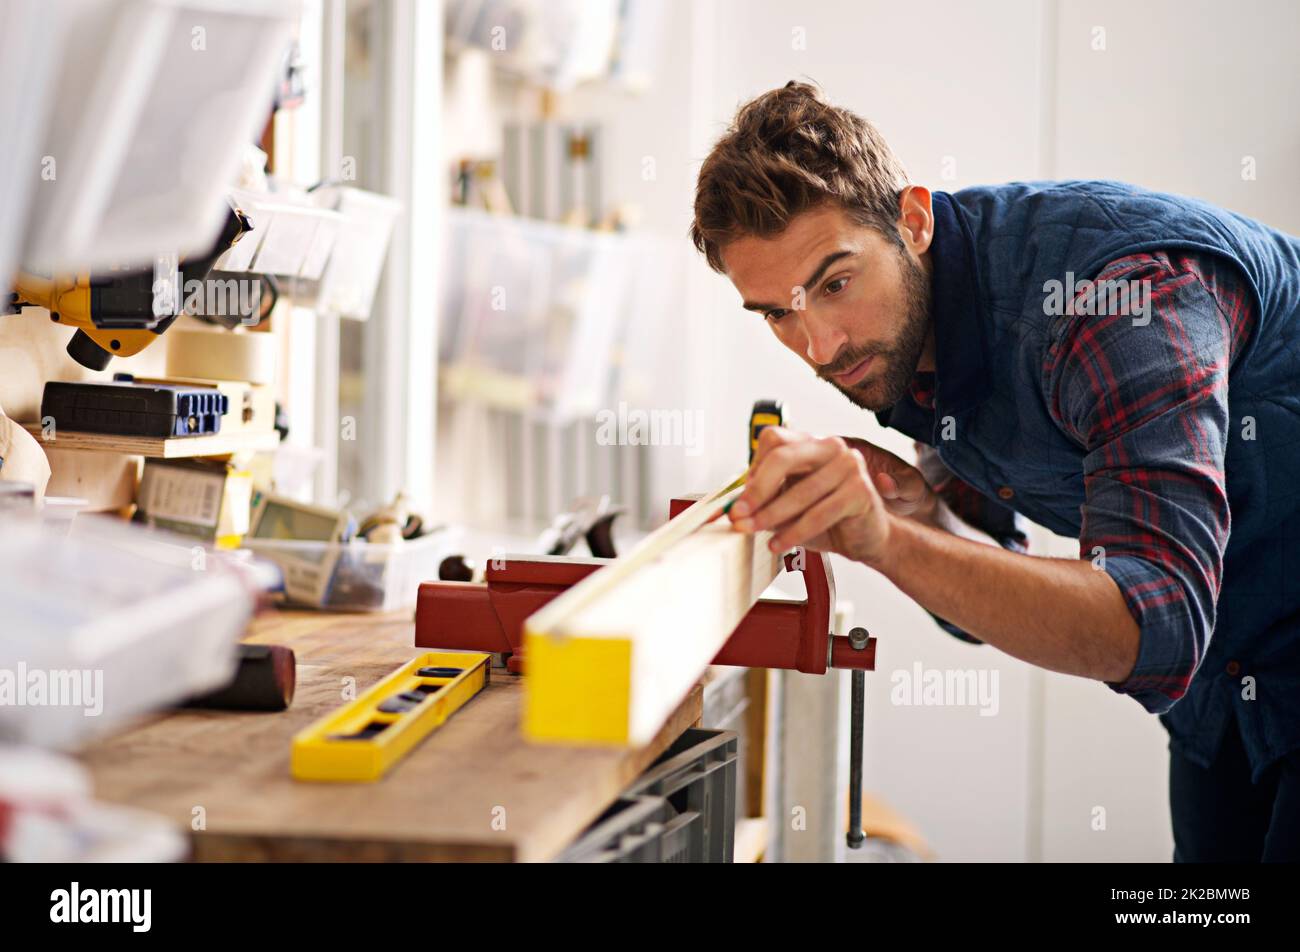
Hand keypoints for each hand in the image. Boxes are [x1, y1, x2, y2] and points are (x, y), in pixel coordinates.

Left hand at [727, 427, 935, 564]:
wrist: (867, 538)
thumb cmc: (827, 519)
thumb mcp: (789, 505)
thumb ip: (766, 498)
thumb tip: (734, 507)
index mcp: (811, 444)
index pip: (774, 440)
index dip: (753, 469)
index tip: (740, 498)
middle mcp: (831, 447)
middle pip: (783, 458)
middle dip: (757, 490)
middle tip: (740, 514)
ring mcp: (849, 465)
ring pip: (800, 492)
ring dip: (771, 516)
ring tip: (755, 532)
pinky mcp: (860, 490)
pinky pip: (818, 513)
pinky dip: (794, 532)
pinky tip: (779, 544)